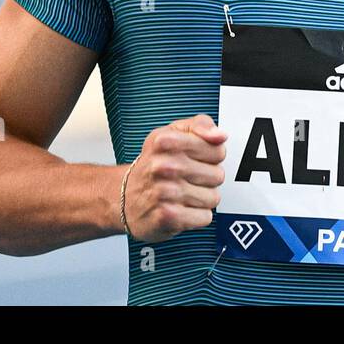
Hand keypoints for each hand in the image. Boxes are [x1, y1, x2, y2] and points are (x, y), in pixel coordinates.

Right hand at [124, 114, 227, 242]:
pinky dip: (195, 216)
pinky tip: (180, 209)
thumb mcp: (172, 133)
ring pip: (213, 198)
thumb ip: (200, 125)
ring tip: (182, 194)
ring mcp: (165, 192)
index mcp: (167, 141)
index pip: (218, 151)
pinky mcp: (168, 216)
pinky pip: (204, 217)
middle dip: (206, 179)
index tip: (195, 158)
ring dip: (201, 199)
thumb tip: (220, 136)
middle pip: (218, 176)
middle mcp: (165, 166)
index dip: (211, 157)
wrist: (123, 197)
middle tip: (186, 178)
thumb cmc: (153, 164)